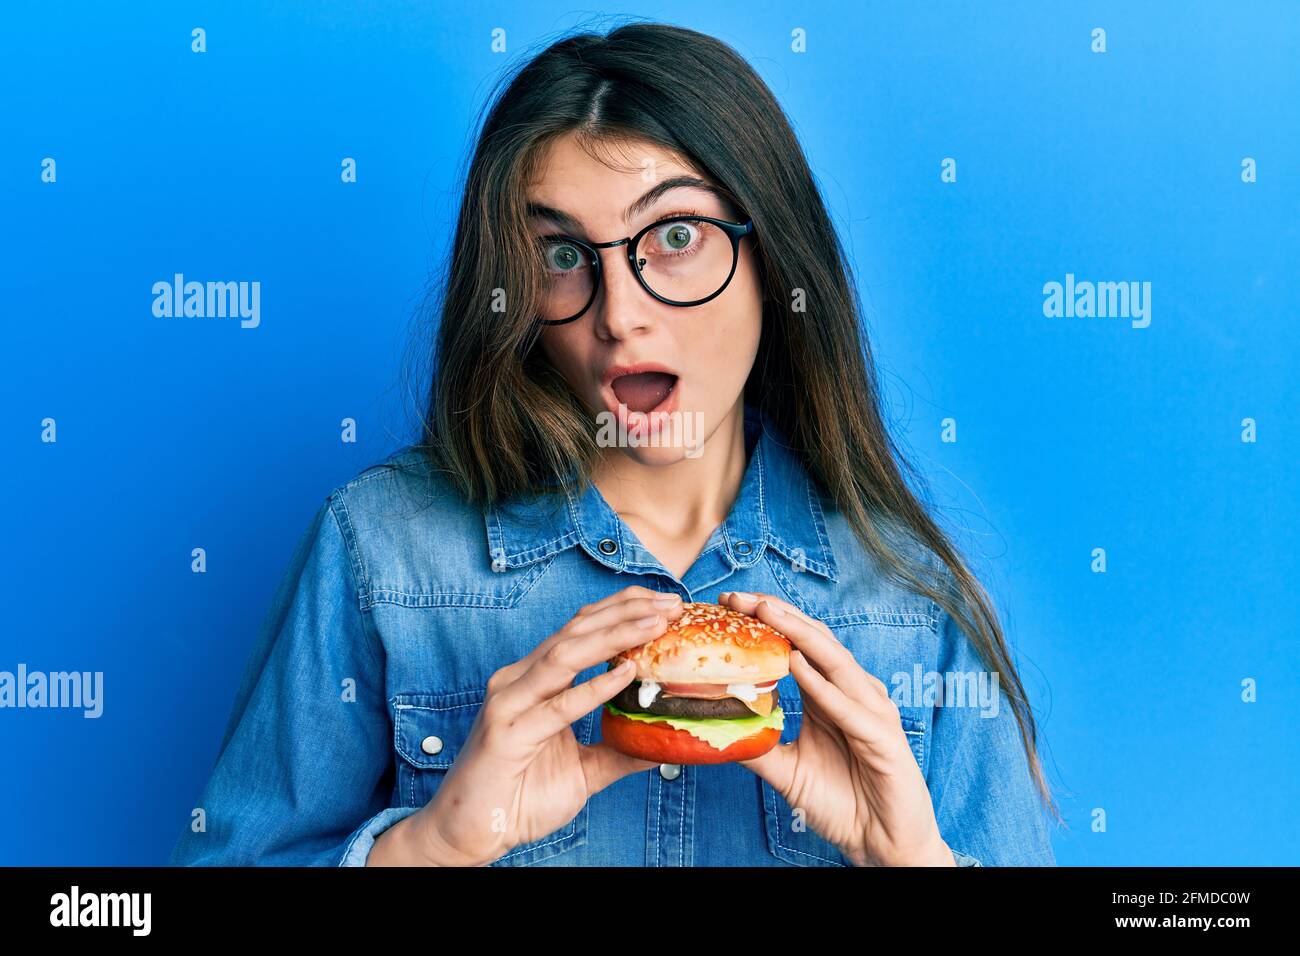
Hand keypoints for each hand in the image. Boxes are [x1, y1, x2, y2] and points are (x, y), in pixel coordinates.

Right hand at [404, 586, 681, 865]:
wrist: (470, 833)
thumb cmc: (519, 798)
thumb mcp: (583, 771)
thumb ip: (619, 751)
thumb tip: (663, 743)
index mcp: (533, 679)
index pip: (579, 628)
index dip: (621, 609)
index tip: (663, 603)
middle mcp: (518, 681)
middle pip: (575, 631)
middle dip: (625, 612)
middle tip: (668, 604)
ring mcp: (508, 703)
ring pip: (564, 656)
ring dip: (613, 636)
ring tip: (653, 625)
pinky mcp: (506, 733)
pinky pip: (556, 707)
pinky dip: (592, 689)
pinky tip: (624, 675)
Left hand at [719, 590, 954, 866]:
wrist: (882, 844)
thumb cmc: (842, 803)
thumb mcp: (787, 770)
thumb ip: (756, 747)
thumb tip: (712, 729)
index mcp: (830, 696)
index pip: (797, 645)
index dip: (766, 622)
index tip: (727, 604)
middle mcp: (852, 694)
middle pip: (815, 642)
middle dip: (778, 615)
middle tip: (740, 597)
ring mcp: (871, 712)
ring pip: (835, 662)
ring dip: (800, 635)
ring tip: (767, 613)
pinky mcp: (885, 739)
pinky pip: (851, 707)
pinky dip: (823, 685)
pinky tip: (797, 665)